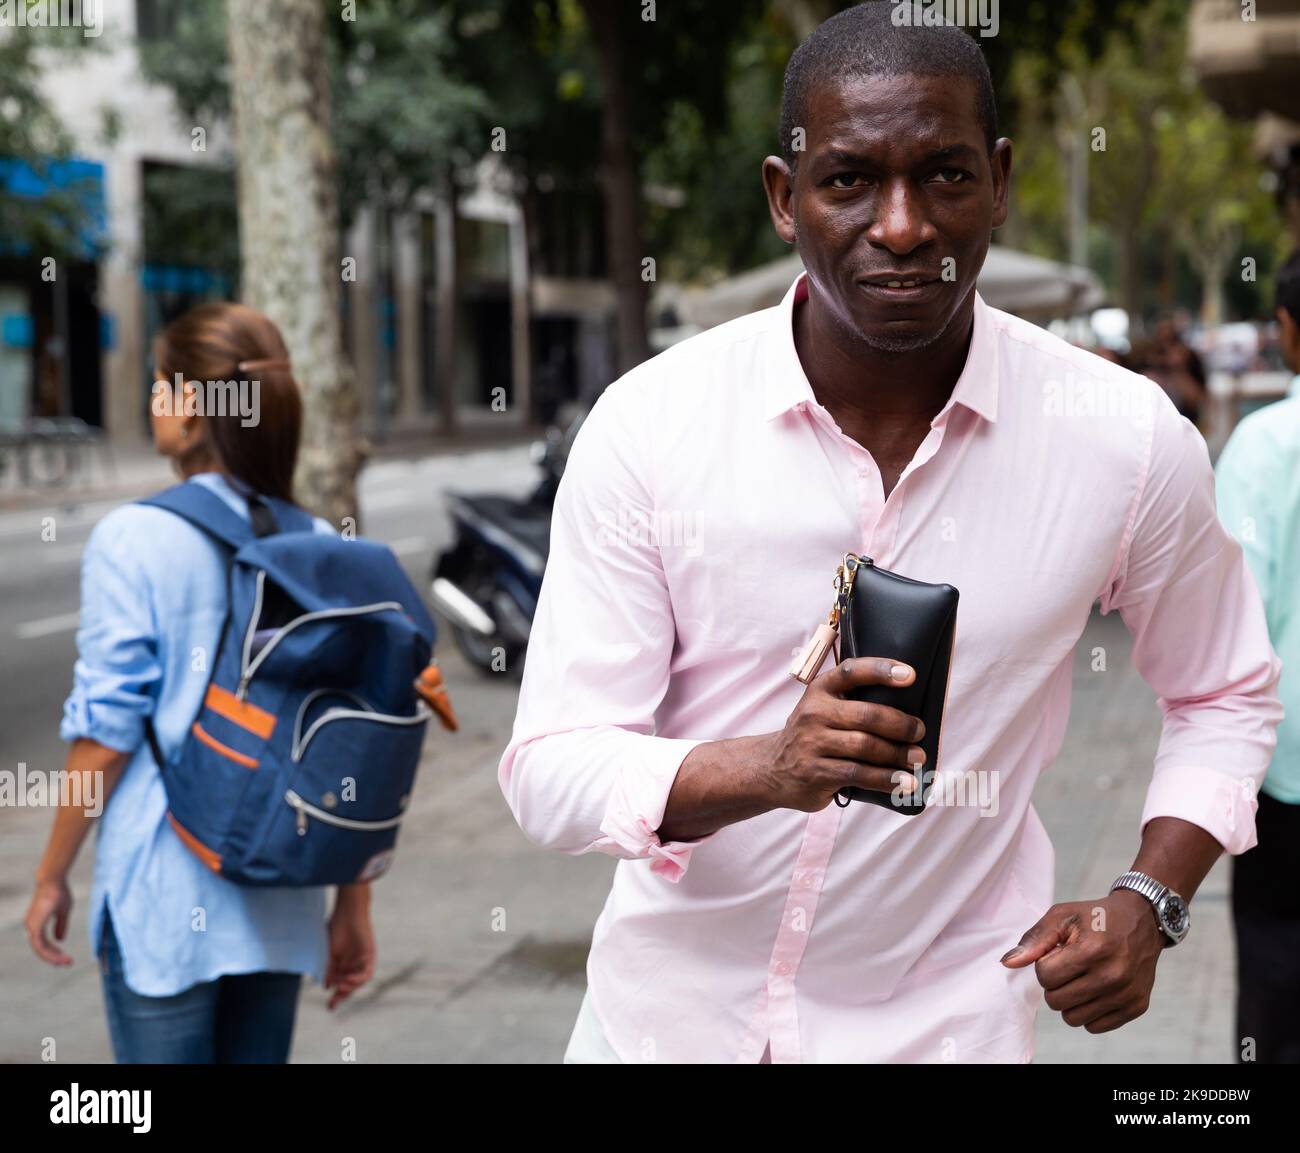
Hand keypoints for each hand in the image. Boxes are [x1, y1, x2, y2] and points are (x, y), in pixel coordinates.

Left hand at [25, 877, 73, 966]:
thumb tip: (59, 939)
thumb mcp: (63, 911)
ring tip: (66, 961)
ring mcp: (31, 926)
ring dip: (53, 957)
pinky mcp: (34, 926)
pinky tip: (59, 955)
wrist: (54, 880)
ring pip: (39, 949)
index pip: (42, 943)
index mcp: (36, 923)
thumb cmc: (58, 892)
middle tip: (67, 963)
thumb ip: (61, 925)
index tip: (65, 957)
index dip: (53, 951)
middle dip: (54, 957)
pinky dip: (49, 952)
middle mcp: (31, 926)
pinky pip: (40, 945)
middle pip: (40, 949)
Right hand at [324, 902, 375, 1010]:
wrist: (348, 914)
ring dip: (349, 988)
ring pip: (358, 982)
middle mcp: (353, 965)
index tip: (329, 1006)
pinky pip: (366, 973)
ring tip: (339, 988)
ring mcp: (362, 961)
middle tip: (332, 1004)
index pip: (340, 984)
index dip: (336, 996)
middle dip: (342, 996)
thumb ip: (329, 970)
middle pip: (350, 986)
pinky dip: (358, 979)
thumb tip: (327, 986)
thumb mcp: (330, 953)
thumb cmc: (337, 929)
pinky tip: (349, 980)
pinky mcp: (370, 956)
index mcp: (343, 964)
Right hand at [758, 657, 926, 811]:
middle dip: (901, 725)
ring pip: (865, 746)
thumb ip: (853, 703)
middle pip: (866, 715)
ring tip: (917, 758)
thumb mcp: (822, 708)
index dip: (881, 670)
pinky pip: (858, 774)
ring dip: (898, 754)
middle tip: (919, 731)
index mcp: (820, 690)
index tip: (910, 674)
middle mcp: (814, 713)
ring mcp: (812, 743)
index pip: (851, 671)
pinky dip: (886, 779)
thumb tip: (908, 711)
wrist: (771, 768)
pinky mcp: (816, 772)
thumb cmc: (812, 735)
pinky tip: (904, 782)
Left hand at [1001, 890, 1164, 1032]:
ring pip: (1073, 1018)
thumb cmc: (1095, 917)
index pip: (1045, 977)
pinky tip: (1095, 990)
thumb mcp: (1062, 916)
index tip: (1057, 954)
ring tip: (1081, 979)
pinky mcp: (1136, 1006)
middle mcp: (1113, 975)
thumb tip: (1008, 963)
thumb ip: (1033, 940)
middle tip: (1068, 967)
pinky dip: (1089, 1012)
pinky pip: (1095, 1027)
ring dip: (1070, 1001)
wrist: (1142, 920)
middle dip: (1055, 984)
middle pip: (1057, 1001)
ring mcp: (1127, 993)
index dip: (1045, 965)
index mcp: (1092, 950)